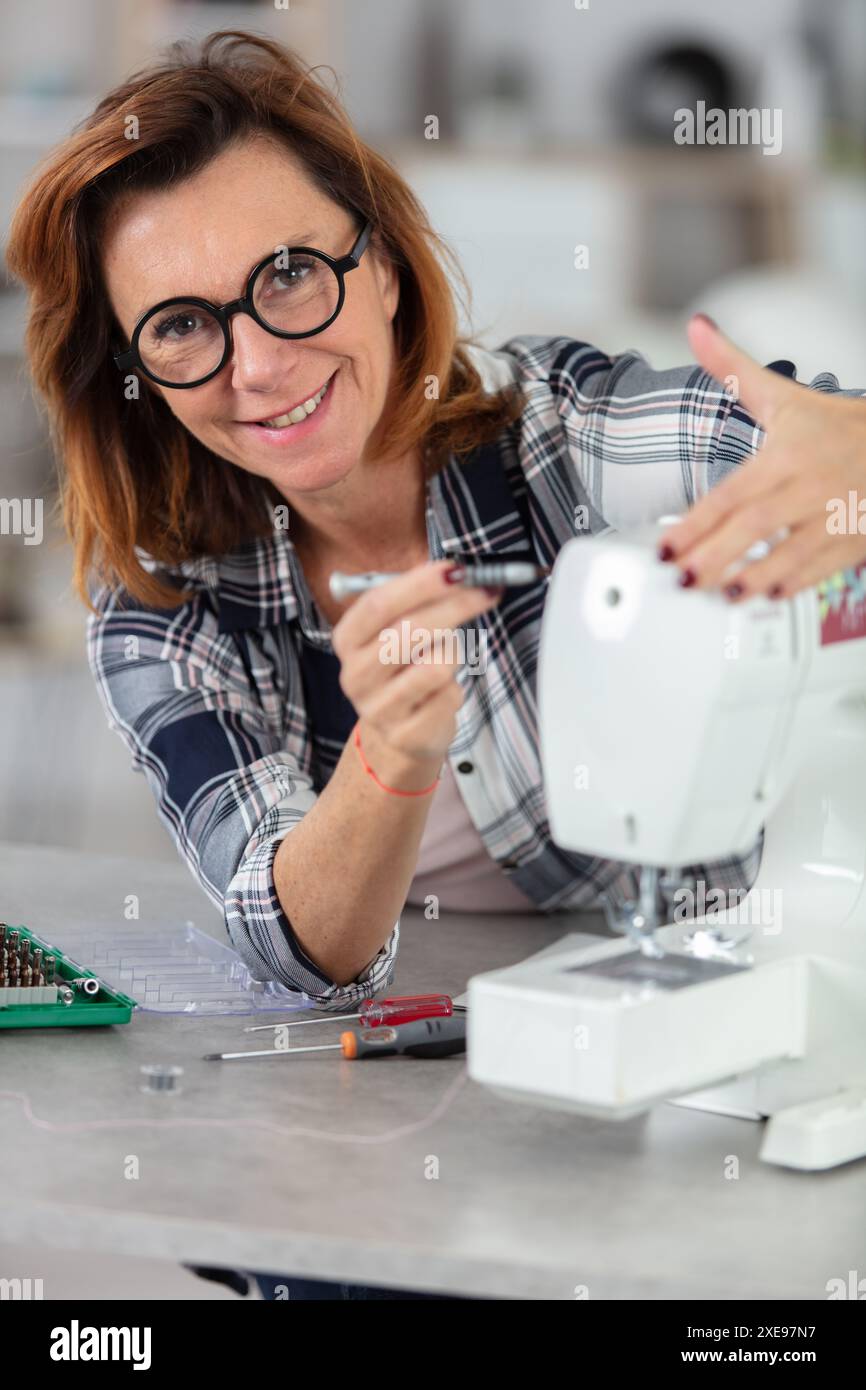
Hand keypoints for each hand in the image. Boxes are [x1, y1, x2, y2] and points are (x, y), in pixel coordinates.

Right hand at [332, 558, 500, 768]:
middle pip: (408, 631)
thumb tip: (458, 573)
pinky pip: (448, 696)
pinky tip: (444, 691)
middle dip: (454, 607)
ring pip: (435, 666)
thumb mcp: (398, 630)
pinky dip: (457, 687)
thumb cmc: (404, 668)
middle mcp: (355, 674)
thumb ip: (418, 600)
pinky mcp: (404, 734)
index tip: (455, 570)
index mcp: (348, 639)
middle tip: (485, 593)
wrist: (399, 732)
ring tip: (448, 655)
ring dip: (455, 653)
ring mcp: (377, 708)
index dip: (419, 584)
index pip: (378, 603)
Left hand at [657, 314, 865, 599]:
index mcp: (788, 453)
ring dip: (753, 577)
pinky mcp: (856, 538)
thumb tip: (697, 328)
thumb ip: (733, 367)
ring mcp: (836, 514)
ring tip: (720, 594)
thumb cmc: (838, 426)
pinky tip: (767, 594)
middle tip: (682, 579)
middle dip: (715, 556)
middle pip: (756, 526)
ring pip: (790, 553)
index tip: (667, 548)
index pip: (733, 493)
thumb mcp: (784, 396)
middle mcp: (811, 485)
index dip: (696, 524)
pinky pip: (823, 567)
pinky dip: (794, 583)